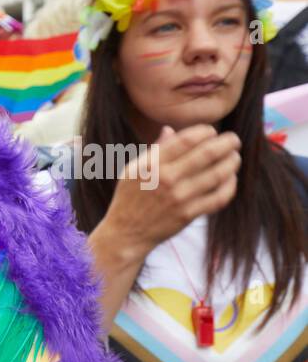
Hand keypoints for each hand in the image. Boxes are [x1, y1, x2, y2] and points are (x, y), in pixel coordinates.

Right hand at [100, 124, 240, 259]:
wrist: (126, 233)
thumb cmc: (129, 197)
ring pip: (218, 174)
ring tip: (235, 157)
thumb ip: (154, 150)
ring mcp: (179, 198)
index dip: (205, 131)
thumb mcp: (133, 170)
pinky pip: (219, 198)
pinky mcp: (188, 215)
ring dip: (232, 162)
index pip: (187, 139)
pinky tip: (230, 179)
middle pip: (208, 153)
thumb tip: (170, 129)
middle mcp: (167, 179)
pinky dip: (230, 186)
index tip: (211, 131)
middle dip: (227, 143)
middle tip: (234, 140)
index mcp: (152, 164)